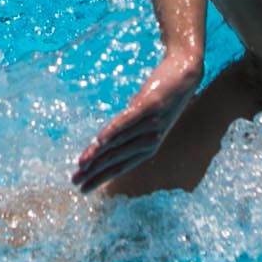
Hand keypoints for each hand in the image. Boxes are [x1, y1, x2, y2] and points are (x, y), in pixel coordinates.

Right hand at [72, 54, 201, 192]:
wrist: (187, 73)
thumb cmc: (164, 94)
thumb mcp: (146, 115)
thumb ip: (130, 128)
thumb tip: (108, 137)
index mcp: (149, 144)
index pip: (121, 166)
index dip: (102, 178)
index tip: (83, 188)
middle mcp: (151, 138)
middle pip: (118, 159)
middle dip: (95, 171)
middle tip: (75, 181)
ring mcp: (151, 123)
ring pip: (119, 142)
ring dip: (98, 154)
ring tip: (81, 164)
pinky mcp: (150, 105)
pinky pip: (127, 121)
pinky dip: (113, 132)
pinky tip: (99, 140)